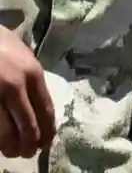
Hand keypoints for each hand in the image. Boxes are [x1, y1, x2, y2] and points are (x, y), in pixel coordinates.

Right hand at [0, 28, 53, 158]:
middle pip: (28, 124)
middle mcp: (15, 86)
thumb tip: (37, 110)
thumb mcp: (23, 56)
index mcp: (32, 74)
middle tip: (30, 153)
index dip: (47, 130)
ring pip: (6, 131)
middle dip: (30, 143)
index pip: (45, 109)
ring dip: (11, 146)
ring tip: (13, 153)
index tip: (47, 142)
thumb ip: (31, 81)